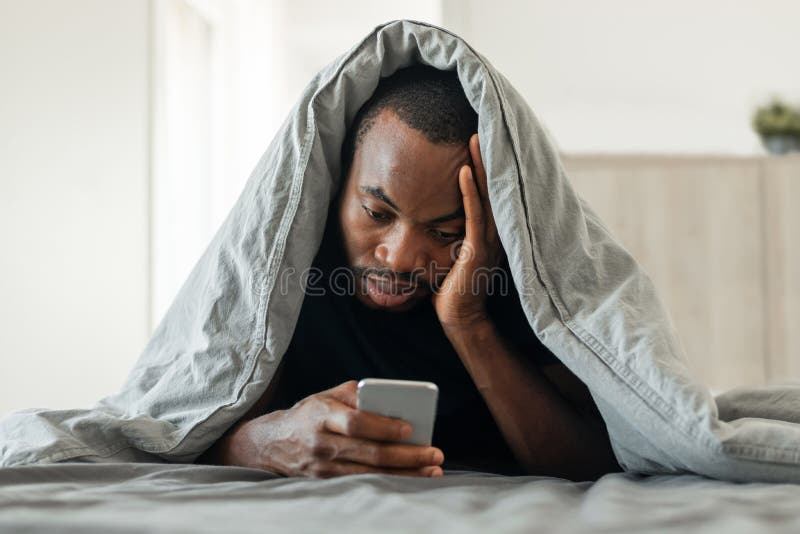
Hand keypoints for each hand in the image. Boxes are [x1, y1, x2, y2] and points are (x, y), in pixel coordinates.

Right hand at [218, 380, 444, 477]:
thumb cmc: (309, 414)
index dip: (384, 426)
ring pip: (370, 474)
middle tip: (435, 454)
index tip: (410, 428)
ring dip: (404, 474)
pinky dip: (389, 483)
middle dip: (407, 455)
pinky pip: (363, 485)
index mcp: (321, 414)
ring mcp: (323, 468)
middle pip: (369, 453)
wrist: (272, 443)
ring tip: (431, 470)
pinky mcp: (326, 483)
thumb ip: (356, 394)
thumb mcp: (326, 395)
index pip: (356, 422)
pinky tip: (410, 480)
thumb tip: (391, 399)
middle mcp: (321, 443)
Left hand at [432, 133, 503, 329]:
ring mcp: (488, 242)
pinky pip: (474, 215)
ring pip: (487, 196)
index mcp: (489, 233)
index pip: (491, 193)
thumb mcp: (451, 254)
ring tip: (474, 140)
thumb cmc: (452, 289)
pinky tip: (464, 172)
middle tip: (479, 129)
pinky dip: (470, 193)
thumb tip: (428, 218)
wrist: (460, 319)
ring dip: (480, 167)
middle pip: (494, 188)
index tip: (478, 143)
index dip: (486, 168)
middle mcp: (494, 233)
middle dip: (487, 158)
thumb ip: (448, 234)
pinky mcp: (476, 251)